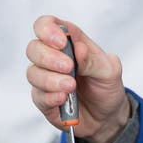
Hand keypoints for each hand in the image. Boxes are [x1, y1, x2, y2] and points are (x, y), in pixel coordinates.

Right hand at [26, 15, 128, 142]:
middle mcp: (52, 57)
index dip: (47, 30)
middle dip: (49, 57)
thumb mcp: (110, 71)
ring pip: (33, 73)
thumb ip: (93, 59)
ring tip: (71, 87)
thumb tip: (79, 49)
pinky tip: (63, 98)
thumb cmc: (106, 86)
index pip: (46, 25)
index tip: (61, 42)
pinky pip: (38, 95)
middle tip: (69, 67)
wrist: (107, 116)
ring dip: (51, 80)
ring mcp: (46, 78)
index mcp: (69, 42)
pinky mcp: (43, 99)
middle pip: (33, 48)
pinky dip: (50, 96)